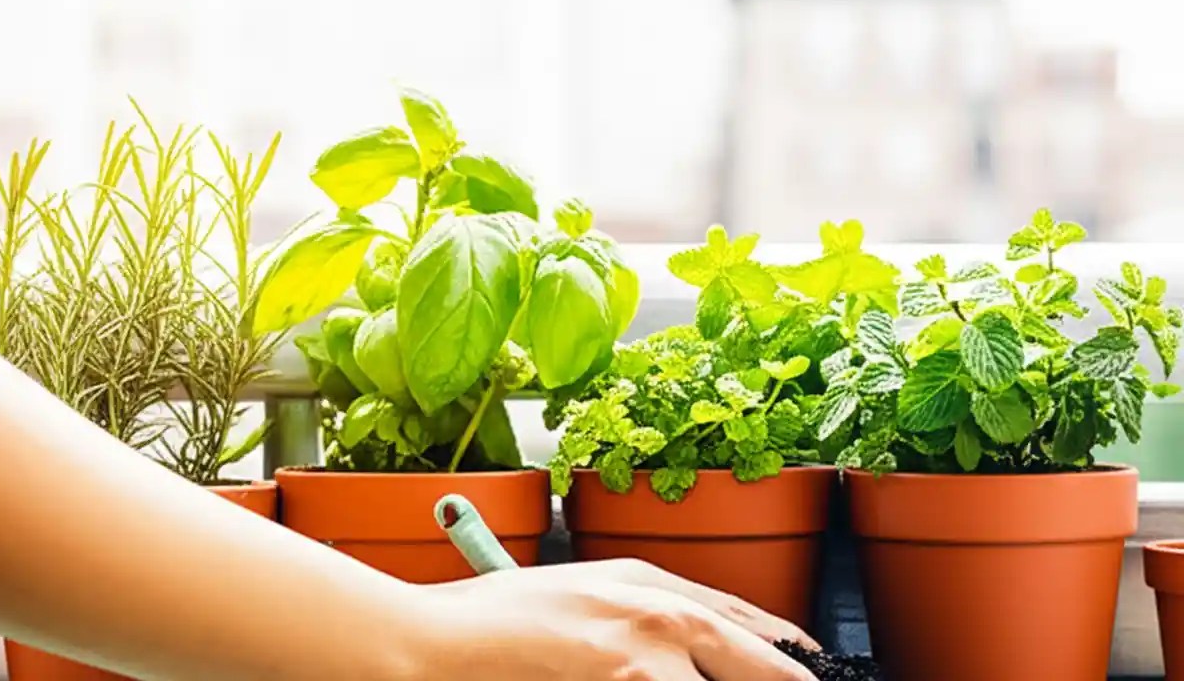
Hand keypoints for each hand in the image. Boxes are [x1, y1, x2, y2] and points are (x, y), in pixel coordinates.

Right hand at [414, 560, 816, 680]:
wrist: (446, 641)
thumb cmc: (511, 615)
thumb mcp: (600, 588)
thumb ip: (667, 608)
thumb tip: (729, 637)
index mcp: (659, 587)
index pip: (756, 629)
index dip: (793, 663)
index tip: (812, 674)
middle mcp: (662, 621)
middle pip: (764, 669)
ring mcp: (643, 665)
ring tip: (689, 680)